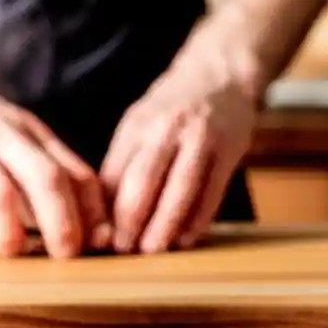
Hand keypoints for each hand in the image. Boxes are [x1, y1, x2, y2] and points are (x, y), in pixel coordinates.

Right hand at [0, 75, 109, 258]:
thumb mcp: (18, 137)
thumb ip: (44, 175)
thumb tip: (77, 228)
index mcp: (35, 137)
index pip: (78, 174)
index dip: (94, 212)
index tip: (102, 242)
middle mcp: (8, 140)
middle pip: (47, 179)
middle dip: (63, 223)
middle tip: (67, 258)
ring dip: (10, 229)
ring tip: (12, 253)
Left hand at [100, 17, 262, 253]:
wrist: (220, 77)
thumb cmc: (171, 111)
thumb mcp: (138, 126)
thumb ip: (121, 165)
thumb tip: (101, 216)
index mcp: (137, 126)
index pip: (113, 174)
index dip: (103, 210)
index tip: (97, 238)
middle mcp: (166, 129)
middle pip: (143, 182)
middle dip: (130, 222)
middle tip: (123, 250)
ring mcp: (201, 139)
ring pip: (180, 190)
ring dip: (164, 226)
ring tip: (152, 250)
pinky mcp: (230, 150)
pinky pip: (212, 193)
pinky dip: (197, 220)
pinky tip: (185, 239)